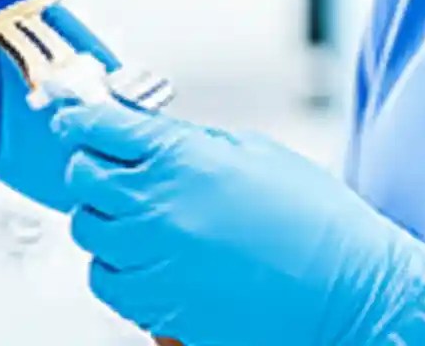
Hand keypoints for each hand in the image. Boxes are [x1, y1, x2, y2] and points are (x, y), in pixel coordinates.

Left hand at [50, 95, 424, 345]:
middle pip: (81, 178)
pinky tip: (142, 257)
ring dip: (103, 218)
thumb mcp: (257, 153)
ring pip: (87, 232)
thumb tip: (149, 131)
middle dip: (88, 166)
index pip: (100, 127)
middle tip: (106, 165)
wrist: (351, 290)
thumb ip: (193, 140)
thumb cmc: (318, 223)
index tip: (73, 120)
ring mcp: (155, 260)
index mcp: (183, 159)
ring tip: (135, 216)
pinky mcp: (159, 306)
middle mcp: (159, 208)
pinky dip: (114, 266)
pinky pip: (105, 280)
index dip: (79, 119)